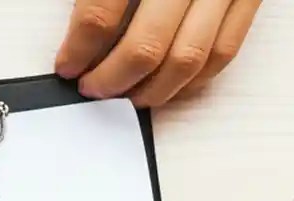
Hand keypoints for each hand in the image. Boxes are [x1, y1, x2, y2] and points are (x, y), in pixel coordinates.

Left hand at [55, 0, 262, 106]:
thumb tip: (74, 25)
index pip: (100, 14)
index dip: (79, 49)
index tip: (68, 65)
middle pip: (145, 45)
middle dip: (112, 79)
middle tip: (93, 87)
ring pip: (187, 58)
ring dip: (152, 90)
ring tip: (128, 94)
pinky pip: (224, 50)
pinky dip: (194, 79)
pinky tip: (169, 83)